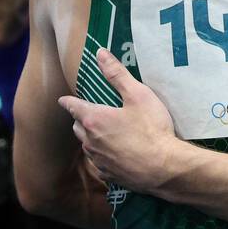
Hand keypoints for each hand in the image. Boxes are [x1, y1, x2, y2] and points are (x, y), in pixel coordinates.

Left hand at [59, 47, 182, 192]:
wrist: (165, 167)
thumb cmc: (151, 128)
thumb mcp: (138, 95)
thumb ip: (117, 74)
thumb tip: (100, 53)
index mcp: (94, 119)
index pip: (73, 107)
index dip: (67, 101)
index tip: (62, 99)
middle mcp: (91, 141)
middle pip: (77, 127)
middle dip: (80, 119)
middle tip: (88, 113)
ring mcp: (99, 160)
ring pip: (87, 146)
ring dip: (90, 138)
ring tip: (102, 133)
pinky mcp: (109, 175)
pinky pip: (99, 163)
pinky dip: (102, 156)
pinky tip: (113, 155)